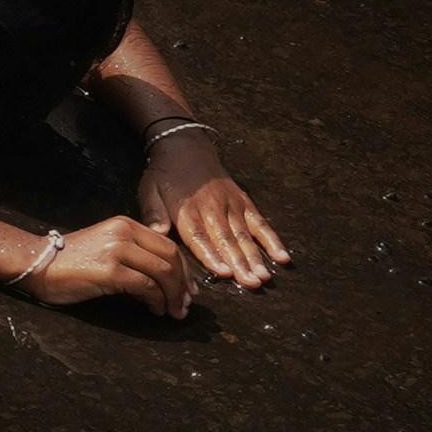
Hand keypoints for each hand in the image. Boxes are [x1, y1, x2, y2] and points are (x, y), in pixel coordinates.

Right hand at [23, 214, 197, 316]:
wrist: (35, 264)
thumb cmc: (68, 262)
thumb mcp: (105, 247)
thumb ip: (132, 252)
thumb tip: (163, 278)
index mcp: (124, 225)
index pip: (168, 246)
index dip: (184, 270)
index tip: (188, 290)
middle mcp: (123, 233)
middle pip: (171, 258)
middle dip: (183, 285)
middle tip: (185, 305)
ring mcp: (116, 250)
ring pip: (163, 272)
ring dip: (173, 296)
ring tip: (173, 311)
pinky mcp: (110, 270)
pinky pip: (146, 286)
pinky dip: (157, 301)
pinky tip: (154, 309)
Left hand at [135, 149, 288, 287]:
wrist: (186, 148)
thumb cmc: (165, 175)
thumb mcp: (149, 190)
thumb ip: (153, 213)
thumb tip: (156, 232)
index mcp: (187, 211)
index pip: (200, 237)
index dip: (212, 256)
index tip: (224, 274)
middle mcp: (213, 209)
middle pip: (227, 240)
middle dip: (240, 264)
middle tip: (252, 283)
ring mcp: (232, 206)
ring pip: (245, 235)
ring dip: (256, 257)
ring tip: (265, 277)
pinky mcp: (244, 202)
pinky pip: (260, 223)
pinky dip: (272, 240)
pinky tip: (282, 257)